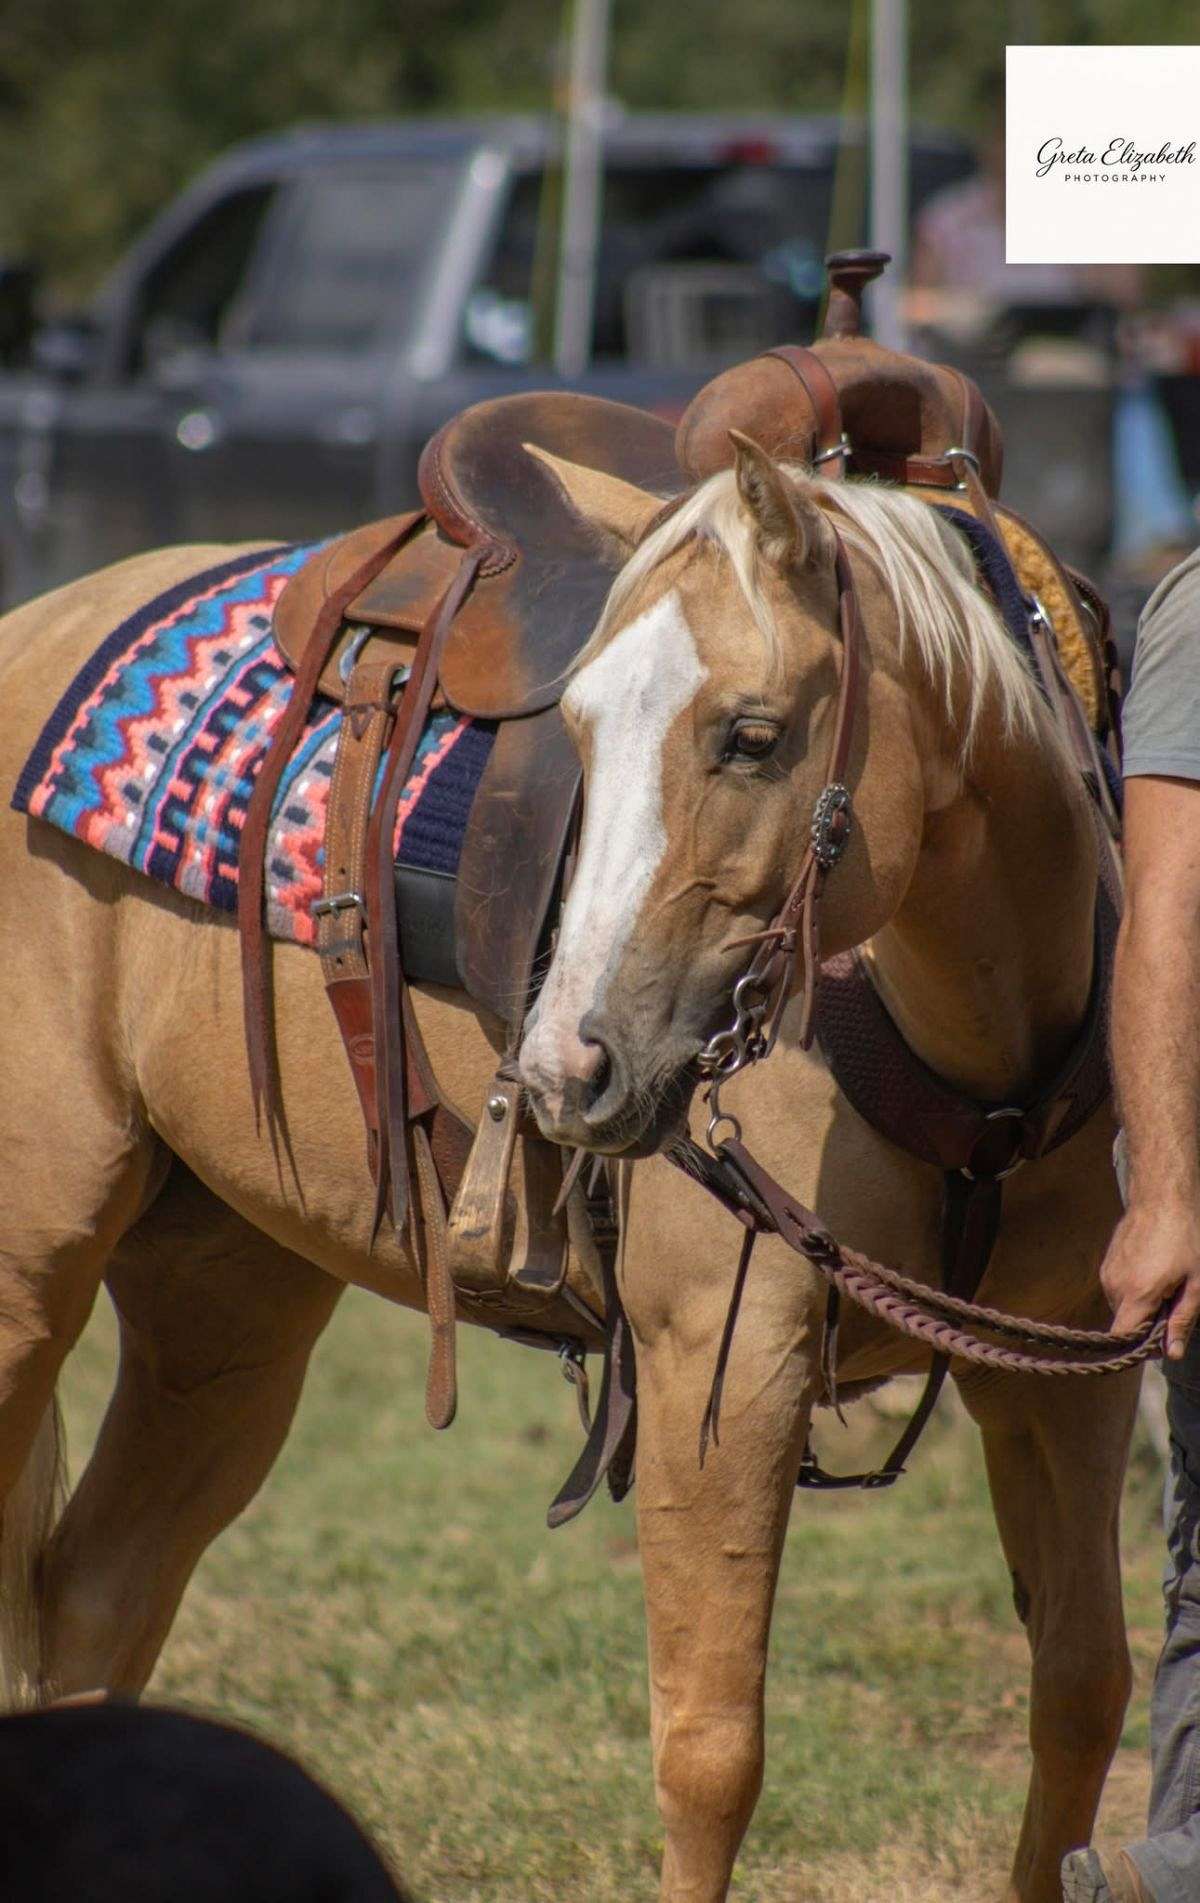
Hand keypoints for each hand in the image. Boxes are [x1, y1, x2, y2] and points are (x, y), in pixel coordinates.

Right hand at [1101, 1199, 1199, 1359]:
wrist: (1161, 1198)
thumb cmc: (1185, 1239)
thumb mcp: (1196, 1284)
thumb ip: (1182, 1321)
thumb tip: (1171, 1353)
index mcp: (1137, 1293)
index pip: (1123, 1337)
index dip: (1140, 1347)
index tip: (1161, 1341)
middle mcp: (1114, 1285)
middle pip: (1125, 1323)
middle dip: (1147, 1324)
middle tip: (1173, 1306)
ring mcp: (1107, 1273)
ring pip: (1122, 1306)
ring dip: (1141, 1306)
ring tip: (1165, 1285)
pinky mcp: (1106, 1264)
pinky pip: (1118, 1290)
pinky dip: (1134, 1291)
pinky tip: (1154, 1273)